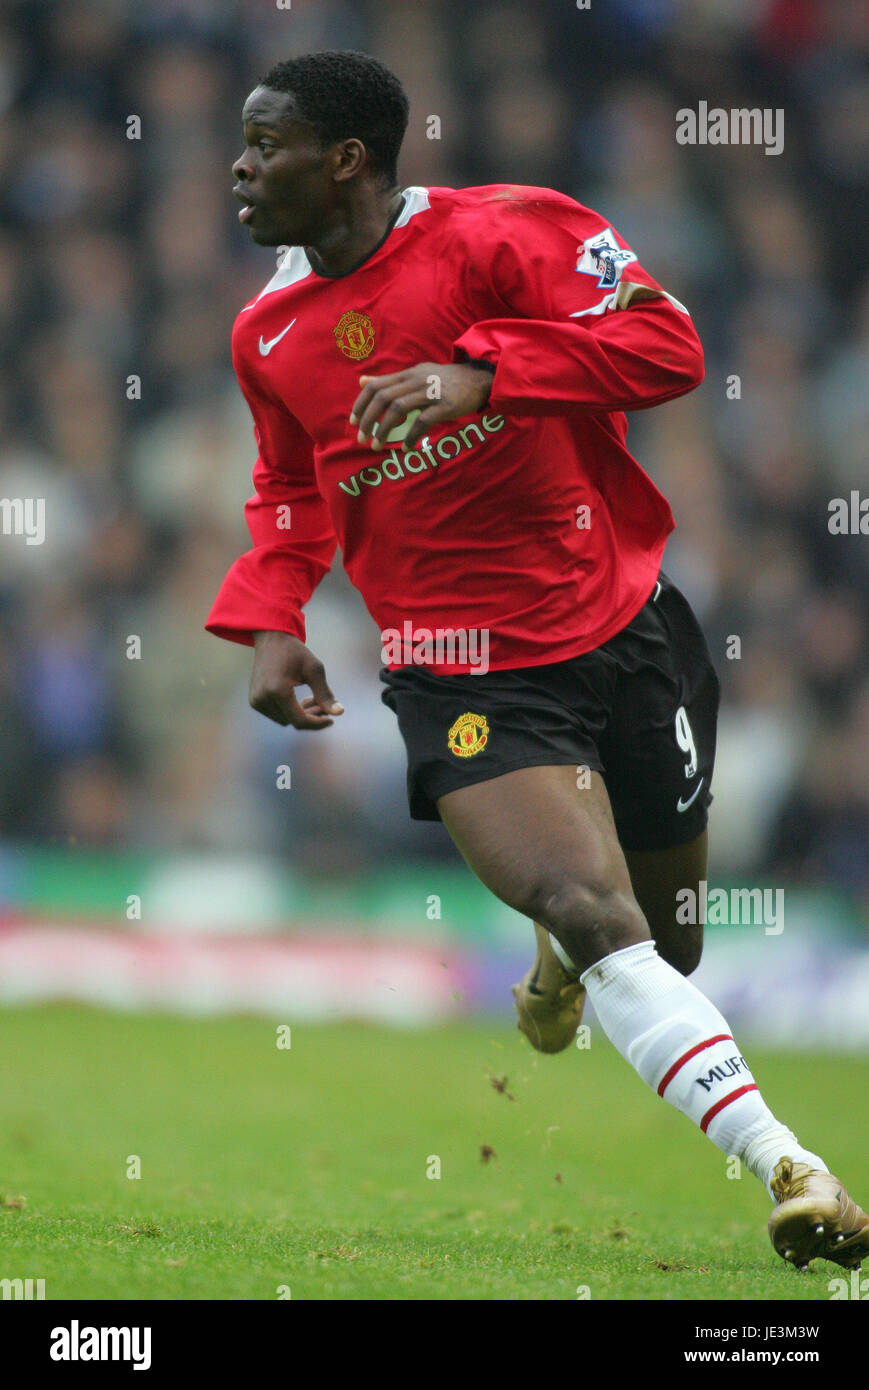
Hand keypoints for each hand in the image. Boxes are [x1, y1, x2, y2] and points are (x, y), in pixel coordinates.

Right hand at [249, 631, 343, 729]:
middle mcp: (263, 698)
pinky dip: (290, 712)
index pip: (300, 720)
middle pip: (292, 722)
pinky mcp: (254, 701)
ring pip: (285, 720)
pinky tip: (299, 700)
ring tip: (312, 699)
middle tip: (324, 706)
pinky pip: (277, 715)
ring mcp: (256, 701)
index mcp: (277, 691)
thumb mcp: (314, 670)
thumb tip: (339, 713)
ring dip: (301, 715)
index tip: (331, 720)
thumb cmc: (295, 652)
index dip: (317, 724)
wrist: (272, 640)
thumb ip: (325, 694)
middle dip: (311, 717)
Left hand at [349, 361, 493, 451]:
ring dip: (384, 429)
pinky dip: (411, 436)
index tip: (353, 421)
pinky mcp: (445, 406)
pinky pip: (423, 422)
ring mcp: (431, 392)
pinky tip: (406, 448)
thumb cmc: (444, 380)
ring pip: (399, 409)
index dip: (361, 403)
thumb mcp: (416, 374)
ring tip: (377, 445)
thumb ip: (390, 380)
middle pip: (384, 398)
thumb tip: (361, 381)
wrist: (478, 380)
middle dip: (368, 419)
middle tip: (360, 438)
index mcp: (408, 374)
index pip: (376, 386)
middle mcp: (416, 380)